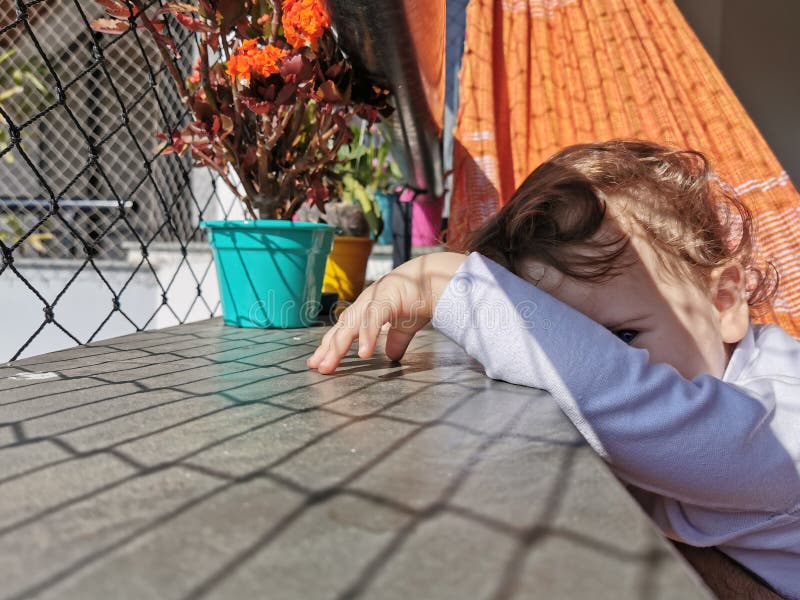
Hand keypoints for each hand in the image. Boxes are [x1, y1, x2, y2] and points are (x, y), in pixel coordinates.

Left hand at [307, 252, 465, 373]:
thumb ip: (396, 340)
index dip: (331, 345)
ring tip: (330, 363)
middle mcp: (366, 302)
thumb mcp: (405, 326)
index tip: (319, 362)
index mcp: (368, 308)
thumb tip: (392, 357)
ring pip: (352, 324)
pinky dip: (367, 335)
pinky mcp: (388, 298)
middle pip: (342, 328)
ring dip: (339, 344)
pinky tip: (363, 352)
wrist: (437, 279)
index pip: (344, 329)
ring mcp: (375, 298)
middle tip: (317, 366)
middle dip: (328, 348)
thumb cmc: (420, 298)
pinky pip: (374, 319)